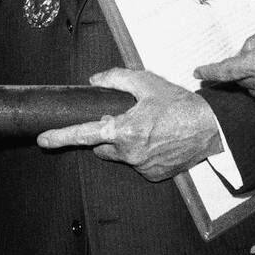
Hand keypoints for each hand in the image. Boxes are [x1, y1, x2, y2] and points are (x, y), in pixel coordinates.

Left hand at [36, 68, 221, 181]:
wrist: (211, 128)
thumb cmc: (180, 104)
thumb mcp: (147, 82)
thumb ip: (116, 79)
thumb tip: (94, 81)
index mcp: (124, 130)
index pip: (84, 135)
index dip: (60, 137)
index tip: (43, 139)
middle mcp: (130, 152)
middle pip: (101, 146)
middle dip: (105, 135)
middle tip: (124, 119)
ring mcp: (142, 167)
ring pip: (119, 155)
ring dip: (124, 143)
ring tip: (148, 128)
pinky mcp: (153, 175)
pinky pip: (137, 164)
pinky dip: (141, 153)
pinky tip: (158, 140)